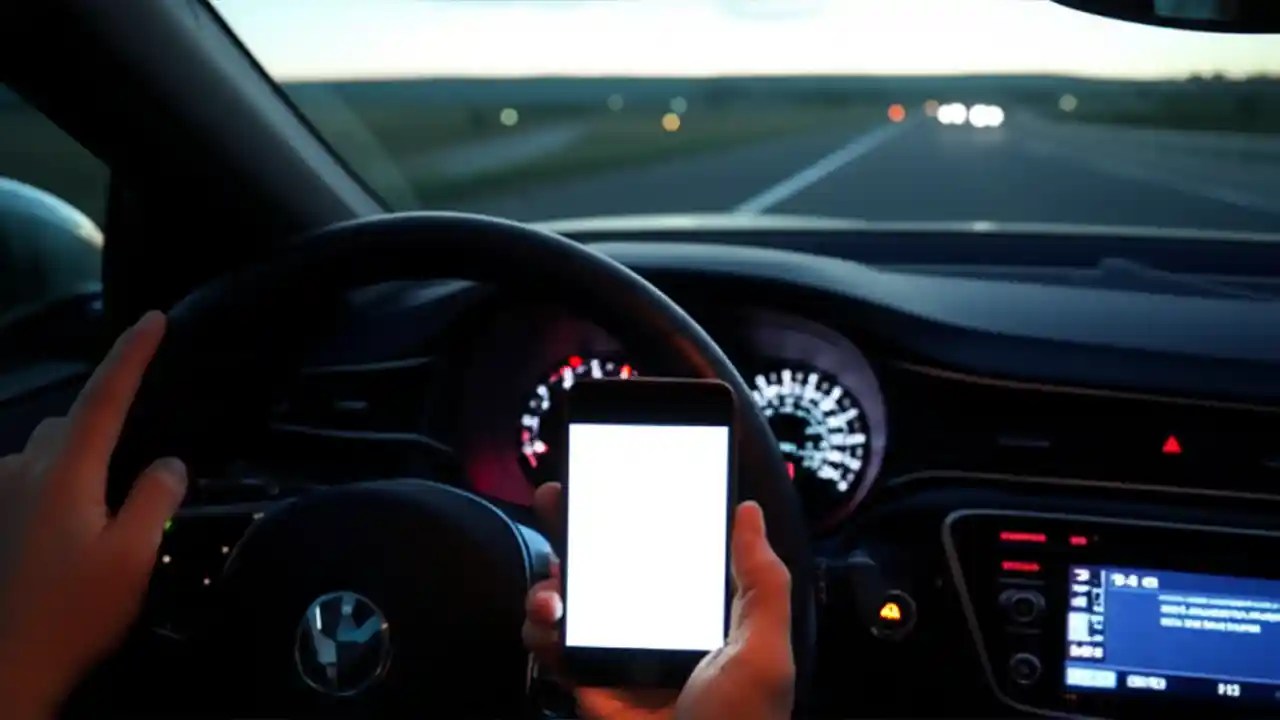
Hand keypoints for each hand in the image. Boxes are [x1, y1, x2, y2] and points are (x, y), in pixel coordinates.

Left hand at [0, 312, 186, 718]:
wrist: (0, 670)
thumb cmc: (70, 614)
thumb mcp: (132, 559)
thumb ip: (155, 501)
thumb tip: (168, 462)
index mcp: (64, 473)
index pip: (106, 396)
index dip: (133, 354)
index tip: (155, 319)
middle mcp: (22, 470)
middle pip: (72, 424)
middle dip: (104, 431)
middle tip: (133, 484)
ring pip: (45, 456)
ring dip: (73, 469)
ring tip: (95, 525)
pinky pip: (24, 485)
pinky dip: (50, 495)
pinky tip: (59, 543)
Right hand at [522, 482, 794, 719]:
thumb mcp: (762, 650)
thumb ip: (760, 580)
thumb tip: (748, 511)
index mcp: (701, 614)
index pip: (669, 551)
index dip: (643, 514)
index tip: (620, 478)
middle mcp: (656, 626)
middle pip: (610, 563)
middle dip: (579, 527)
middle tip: (558, 498)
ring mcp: (617, 654)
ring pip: (571, 598)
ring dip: (551, 583)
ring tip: (554, 591)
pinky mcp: (585, 683)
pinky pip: (550, 644)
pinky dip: (539, 629)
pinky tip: (548, 625)